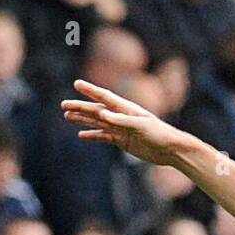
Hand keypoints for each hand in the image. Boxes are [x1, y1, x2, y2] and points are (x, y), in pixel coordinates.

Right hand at [62, 80, 187, 166]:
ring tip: (67, 116)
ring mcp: (121, 128)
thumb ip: (121, 120)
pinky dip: (93, 135)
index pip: (104, 97)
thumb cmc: (159, 134)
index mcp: (126, 108)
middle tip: (63, 105)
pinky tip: (82, 134)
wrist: (170, 150)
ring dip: (83, 119)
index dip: (90, 91)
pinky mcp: (123, 141)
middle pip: (96, 110)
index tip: (76, 84)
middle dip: (80, 107)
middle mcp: (121, 116)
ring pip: (97, 122)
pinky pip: (104, 137)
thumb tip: (103, 116)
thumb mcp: (140, 126)